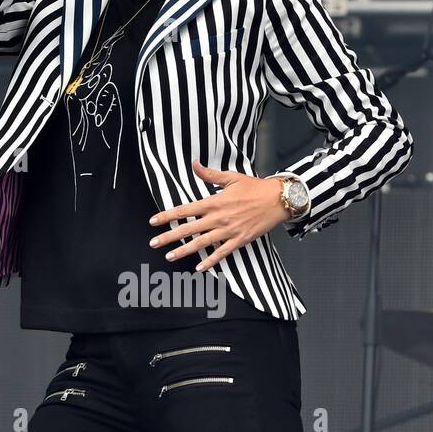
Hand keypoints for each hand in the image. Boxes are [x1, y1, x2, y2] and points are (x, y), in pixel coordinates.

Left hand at [147, 160, 289, 270]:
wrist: (278, 199)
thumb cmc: (255, 188)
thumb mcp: (231, 178)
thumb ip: (209, 174)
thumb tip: (194, 164)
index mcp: (214, 202)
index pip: (185, 210)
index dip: (167, 216)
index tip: (153, 221)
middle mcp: (218, 218)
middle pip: (188, 229)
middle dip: (169, 237)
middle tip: (154, 243)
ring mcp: (228, 230)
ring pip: (201, 243)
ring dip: (184, 250)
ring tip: (169, 256)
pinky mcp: (239, 240)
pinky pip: (221, 253)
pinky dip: (210, 261)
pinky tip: (199, 267)